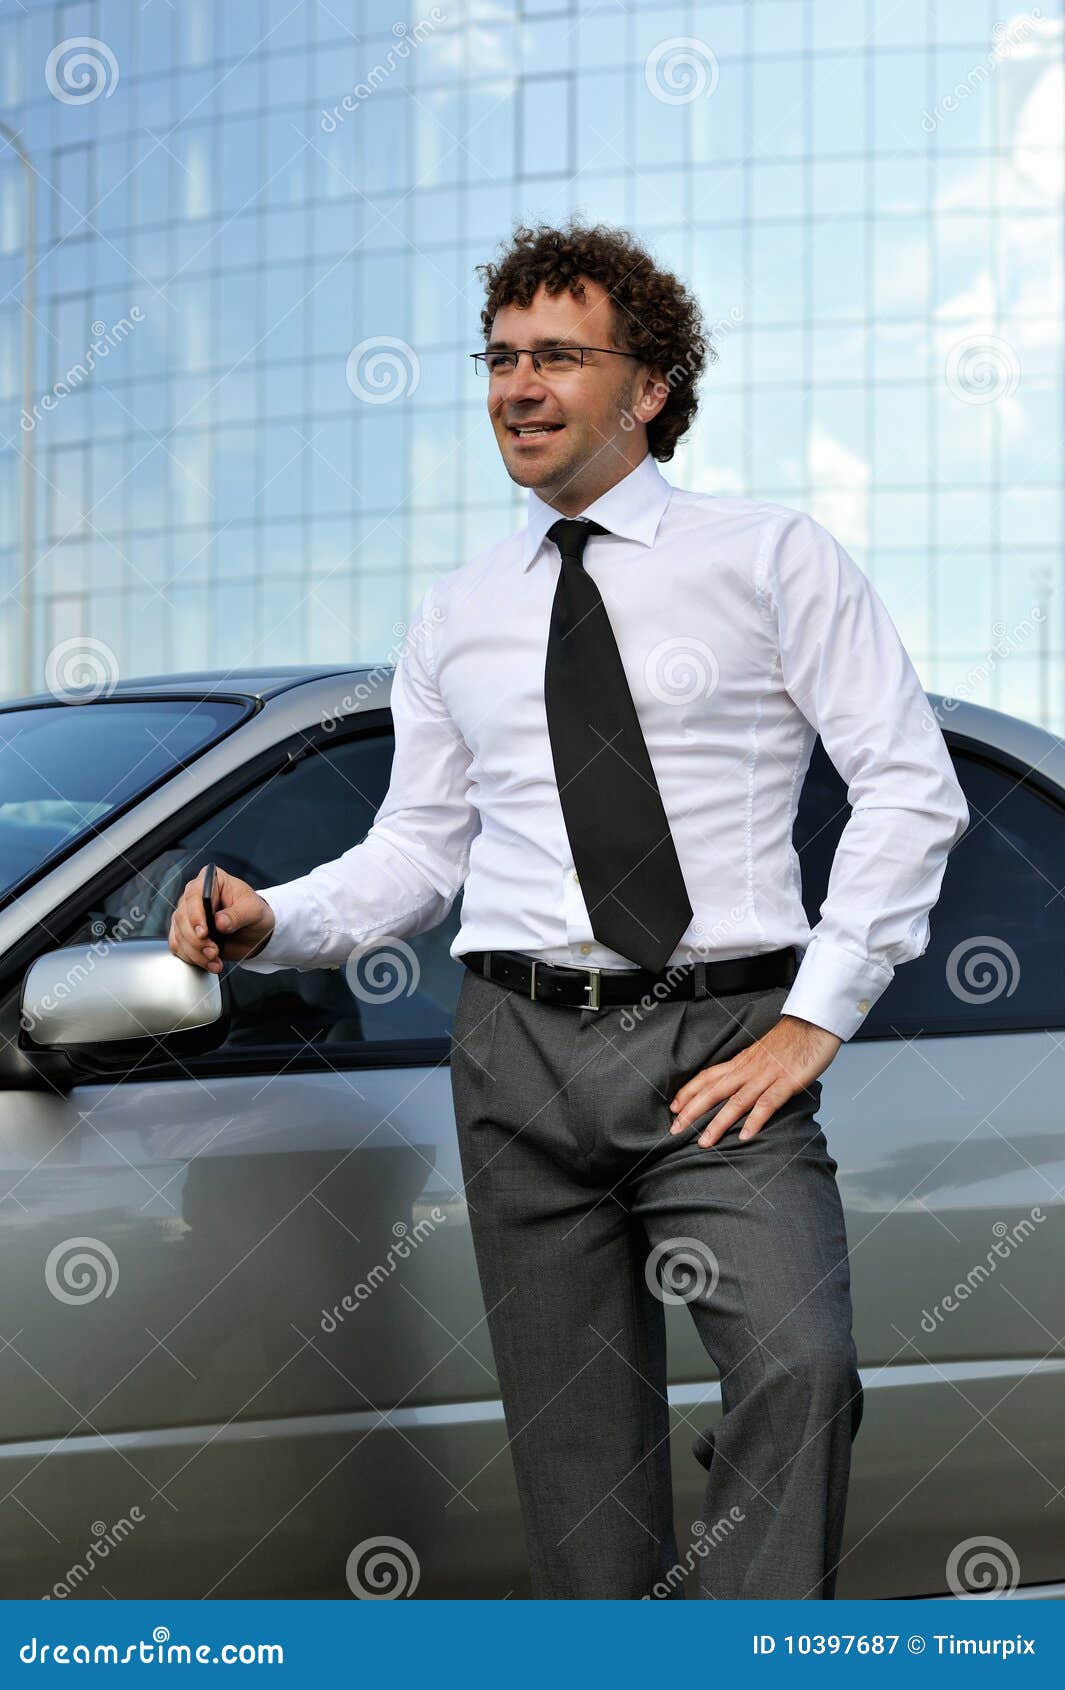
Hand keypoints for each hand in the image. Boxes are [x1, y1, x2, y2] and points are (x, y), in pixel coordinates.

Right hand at [167, 865, 274, 972]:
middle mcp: (194, 896)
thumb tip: (220, 922)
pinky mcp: (186, 934)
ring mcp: (188, 916)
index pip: (193, 894)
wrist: (255, 932)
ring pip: (179, 935)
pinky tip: (210, 963)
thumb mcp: (254, 910)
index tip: (204, 932)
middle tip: (213, 951)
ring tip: (215, 960)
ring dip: (195, 952)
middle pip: (182, 917)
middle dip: (196, 940)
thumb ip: (238, 914)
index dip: (195, 914)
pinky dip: (193, 958)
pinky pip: (179, 947)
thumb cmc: (255, 913)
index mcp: (210, 881)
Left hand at [667, 1014, 841, 1146]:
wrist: (814, 1023)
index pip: (707, 1077)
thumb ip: (749, 1068)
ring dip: (717, 1123)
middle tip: (675, 1130)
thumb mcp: (762, 1053)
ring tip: (703, 1142)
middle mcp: (748, 1069)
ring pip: (735, 1101)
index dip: (689, 1092)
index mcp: (741, 1062)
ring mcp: (766, 1076)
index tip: (673, 1108)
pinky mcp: (786, 1082)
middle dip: (692, 1112)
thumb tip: (738, 1083)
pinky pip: (767, 1103)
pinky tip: (745, 1137)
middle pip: (713, 1091)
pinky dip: (755, 1120)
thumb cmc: (791, 1039)